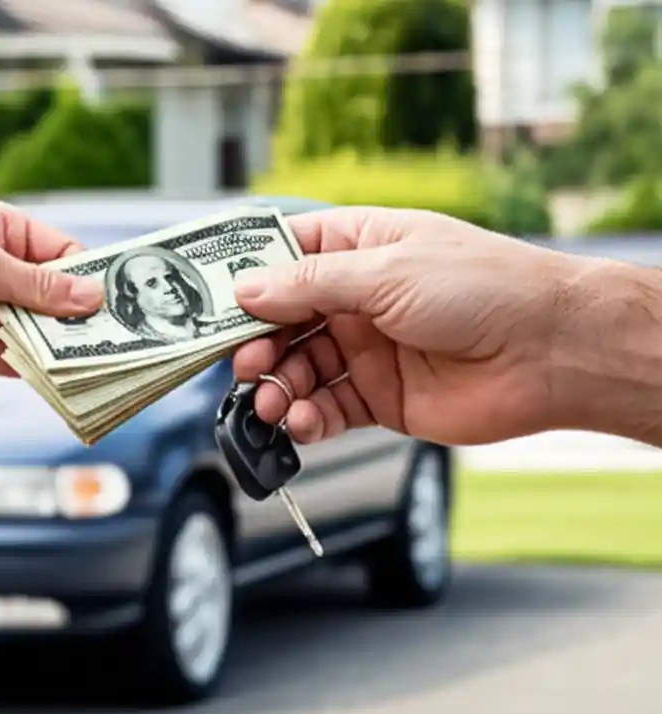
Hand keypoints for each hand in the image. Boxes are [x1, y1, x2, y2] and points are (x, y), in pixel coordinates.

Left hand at [0, 200, 103, 375]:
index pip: (64, 256)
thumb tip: (91, 297)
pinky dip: (41, 373)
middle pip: (58, 300)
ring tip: (102, 365)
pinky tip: (66, 383)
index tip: (119, 301)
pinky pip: (20, 363)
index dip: (90, 278)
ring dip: (66, 350)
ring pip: (43, 334)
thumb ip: (37, 287)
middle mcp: (4, 274)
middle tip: (121, 340)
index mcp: (7, 234)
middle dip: (83, 319)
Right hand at [231, 207, 592, 445]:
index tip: (205, 302)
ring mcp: (366, 349)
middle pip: (280, 320)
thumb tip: (245, 290)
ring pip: (298, 369)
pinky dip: (306, 419)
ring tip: (271, 403)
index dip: (243, 277)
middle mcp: (357, 298)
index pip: (283, 256)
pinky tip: (301, 423)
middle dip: (255, 343)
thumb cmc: (483, 289)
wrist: (552, 352)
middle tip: (242, 365)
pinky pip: (326, 409)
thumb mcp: (387, 272)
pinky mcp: (380, 399)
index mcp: (359, 248)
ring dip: (276, 387)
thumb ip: (310, 286)